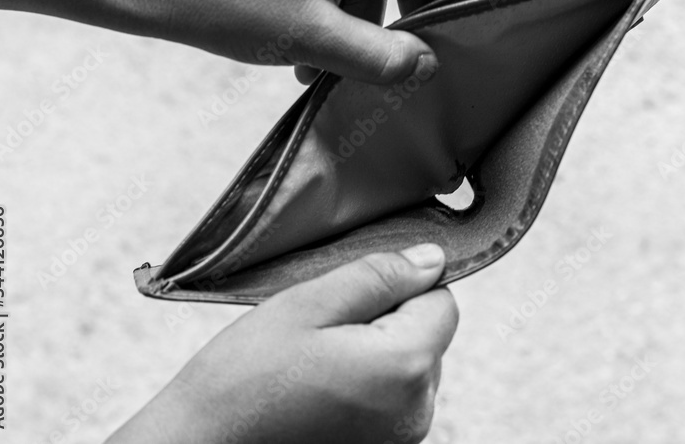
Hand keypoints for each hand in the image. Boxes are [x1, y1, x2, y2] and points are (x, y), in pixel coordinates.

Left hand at [0, 0, 471, 84]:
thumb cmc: (225, 1)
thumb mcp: (312, 40)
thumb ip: (381, 56)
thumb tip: (427, 66)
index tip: (448, 45)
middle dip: (404, 16)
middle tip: (395, 65)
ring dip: (365, 18)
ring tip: (335, 66)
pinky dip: (338, 4)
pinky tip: (311, 46)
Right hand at [108, 244, 458, 442]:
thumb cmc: (242, 380)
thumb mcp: (307, 305)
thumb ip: (378, 277)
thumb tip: (432, 259)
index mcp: (406, 367)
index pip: (442, 301)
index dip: (400, 285)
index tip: (350, 296)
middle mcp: (417, 410)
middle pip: (428, 336)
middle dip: (386, 321)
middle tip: (322, 330)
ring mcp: (402, 439)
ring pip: (409, 367)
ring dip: (373, 354)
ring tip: (313, 363)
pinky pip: (391, 400)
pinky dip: (364, 386)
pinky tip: (317, 390)